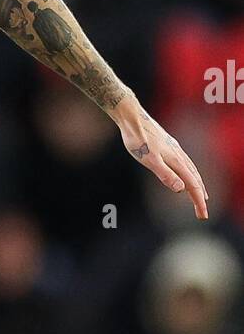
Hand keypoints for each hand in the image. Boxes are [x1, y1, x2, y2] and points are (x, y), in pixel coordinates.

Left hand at [113, 96, 208, 220]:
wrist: (131, 117)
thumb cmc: (137, 139)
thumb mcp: (149, 160)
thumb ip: (165, 174)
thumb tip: (181, 189)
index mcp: (176, 160)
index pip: (192, 185)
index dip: (198, 201)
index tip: (202, 216)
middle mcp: (178, 154)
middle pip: (195, 179)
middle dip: (199, 197)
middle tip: (202, 212)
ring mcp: (174, 149)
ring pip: (191, 170)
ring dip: (197, 184)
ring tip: (200, 195)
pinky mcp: (168, 145)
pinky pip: (185, 163)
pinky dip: (190, 172)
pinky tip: (185, 172)